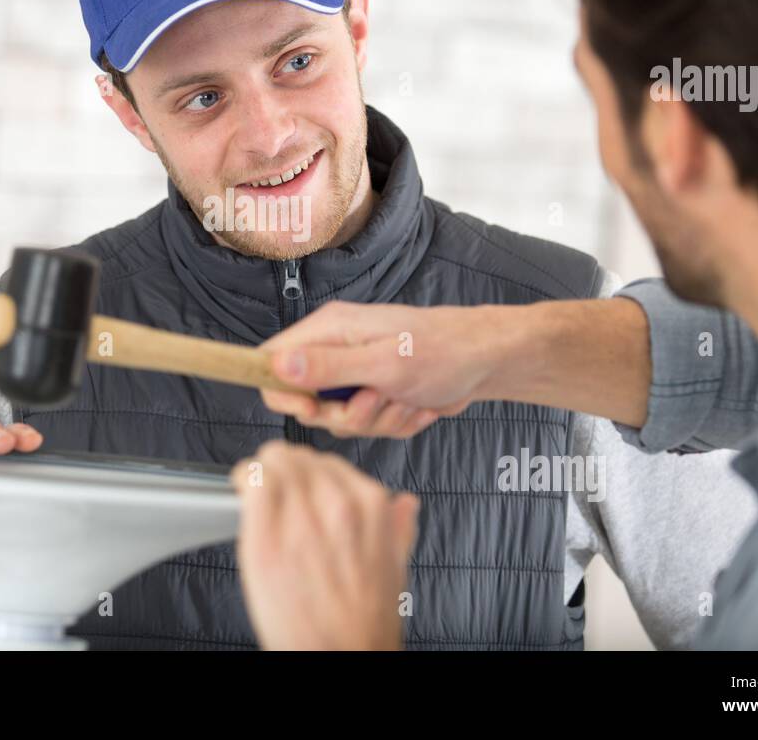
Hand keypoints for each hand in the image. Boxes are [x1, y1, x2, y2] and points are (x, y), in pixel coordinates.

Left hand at [230, 440, 419, 649]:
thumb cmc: (365, 621)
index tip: (302, 488)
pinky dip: (244, 479)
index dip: (311, 477)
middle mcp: (338, 504)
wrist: (342, 657)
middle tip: (276, 490)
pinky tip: (243, 490)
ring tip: (255, 489)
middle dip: (287, 471)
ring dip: (263, 472)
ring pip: (275, 462)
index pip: (330, 464)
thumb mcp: (395, 567)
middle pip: (300, 458)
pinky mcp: (266, 536)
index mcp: (371, 506)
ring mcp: (301, 518)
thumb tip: (404, 503)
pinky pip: (252, 482)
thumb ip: (397, 527)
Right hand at [259, 301, 523, 437]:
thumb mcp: (385, 362)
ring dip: (376, 421)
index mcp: (329, 330)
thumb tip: (278, 364)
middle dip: (344, 415)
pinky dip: (393, 424)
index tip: (314, 408)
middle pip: (305, 402)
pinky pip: (366, 426)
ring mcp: (353, 374)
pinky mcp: (371, 394)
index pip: (271, 361)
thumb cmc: (444, 351)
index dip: (283, 393)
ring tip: (405, 398)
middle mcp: (335, 350)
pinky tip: (415, 404)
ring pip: (338, 421)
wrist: (486, 362)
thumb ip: (329, 366)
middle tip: (378, 400)